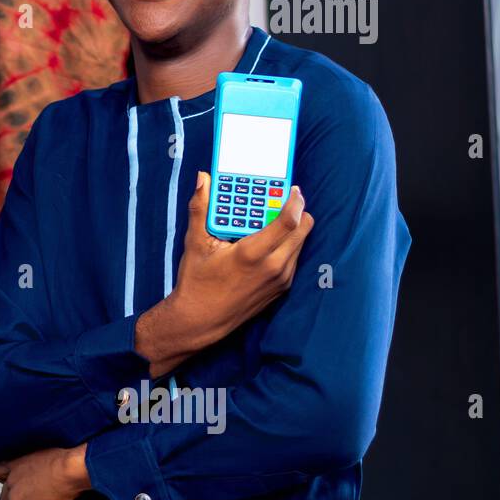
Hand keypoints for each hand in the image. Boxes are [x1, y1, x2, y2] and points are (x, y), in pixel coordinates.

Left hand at [0, 447, 89, 499]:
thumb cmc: (75, 460)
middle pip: (2, 482)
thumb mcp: (60, 457)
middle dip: (21, 493)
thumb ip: (52, 467)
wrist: (74, 466)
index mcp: (20, 453)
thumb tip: (67, 480)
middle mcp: (12, 466)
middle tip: (43, 499)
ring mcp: (12, 484)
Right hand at [135, 170, 314, 376]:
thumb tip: (203, 179)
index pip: (288, 221)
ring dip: (292, 227)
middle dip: (296, 210)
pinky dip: (287, 244)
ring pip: (302, 243)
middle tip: (280, 200)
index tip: (292, 188)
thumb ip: (201, 208)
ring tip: (271, 219)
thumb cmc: (197, 282)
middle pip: (303, 228)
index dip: (294, 200)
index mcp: (254, 254)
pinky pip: (295, 257)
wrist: (201, 320)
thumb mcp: (195, 243)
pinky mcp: (283, 288)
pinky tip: (268, 241)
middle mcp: (274, 267)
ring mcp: (281, 279)